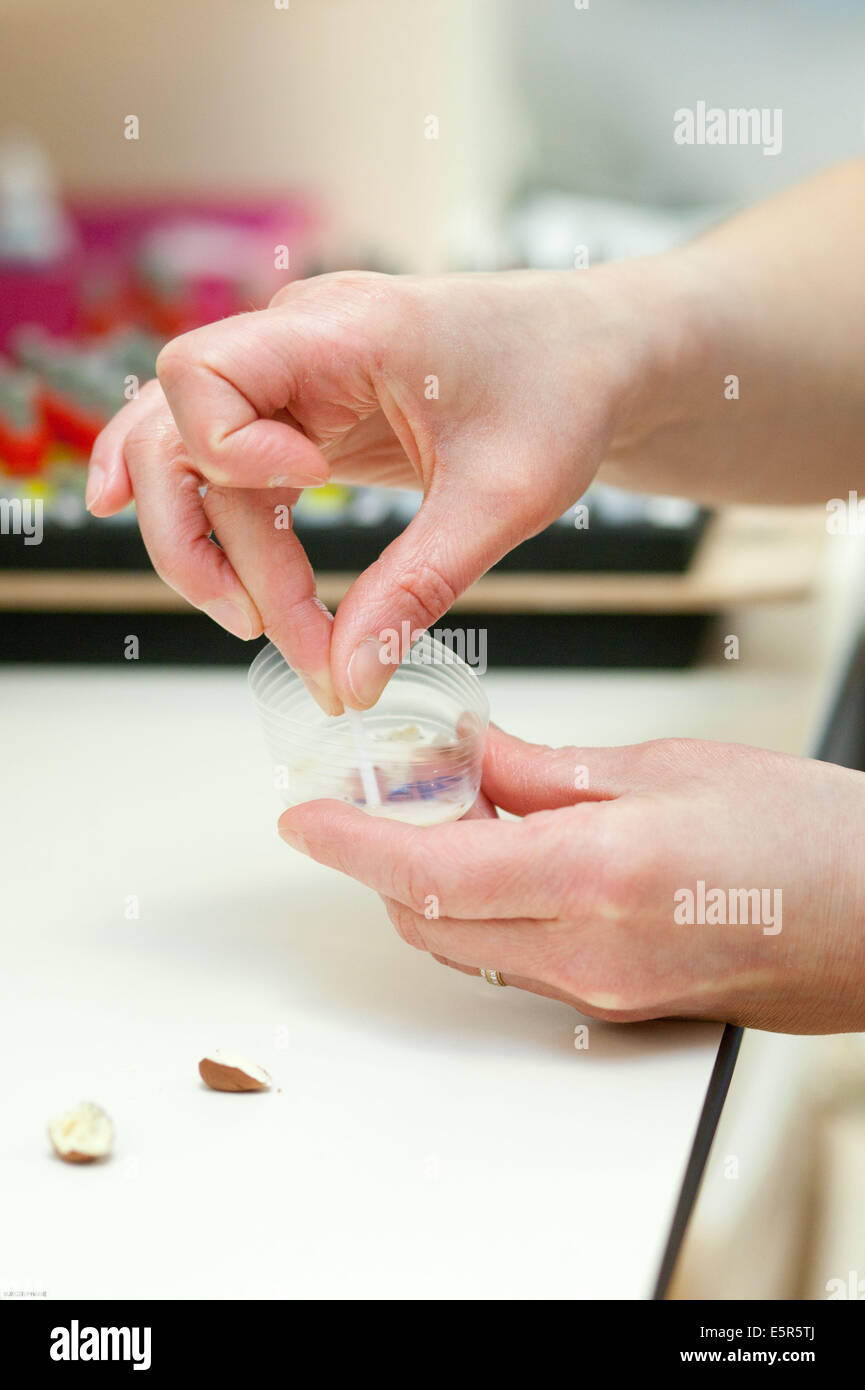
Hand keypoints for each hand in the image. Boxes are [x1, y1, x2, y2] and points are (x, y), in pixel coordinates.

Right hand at [86, 265, 681, 710]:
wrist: (601, 358)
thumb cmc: (565, 392)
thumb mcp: (506, 499)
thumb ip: (420, 586)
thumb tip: (350, 681)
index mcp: (344, 328)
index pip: (202, 370)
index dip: (228, 450)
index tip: (309, 490)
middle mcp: (299, 343)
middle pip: (178, 437)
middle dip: (207, 545)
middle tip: (265, 632)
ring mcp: (296, 379)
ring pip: (193, 463)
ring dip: (210, 551)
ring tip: (260, 628)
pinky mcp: (308, 415)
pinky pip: (230, 470)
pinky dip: (211, 522)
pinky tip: (192, 563)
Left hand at [277, 725, 864, 1033]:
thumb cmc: (805, 834)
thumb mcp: (667, 769)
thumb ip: (548, 772)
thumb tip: (470, 755)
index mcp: (598, 875)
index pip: (432, 868)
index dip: (354, 843)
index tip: (305, 819)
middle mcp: (589, 952)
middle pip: (432, 919)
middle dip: (384, 860)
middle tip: (380, 792)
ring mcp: (603, 992)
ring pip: (469, 944)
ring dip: (432, 885)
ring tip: (446, 808)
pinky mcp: (620, 1006)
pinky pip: (519, 962)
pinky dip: (485, 910)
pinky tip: (506, 854)